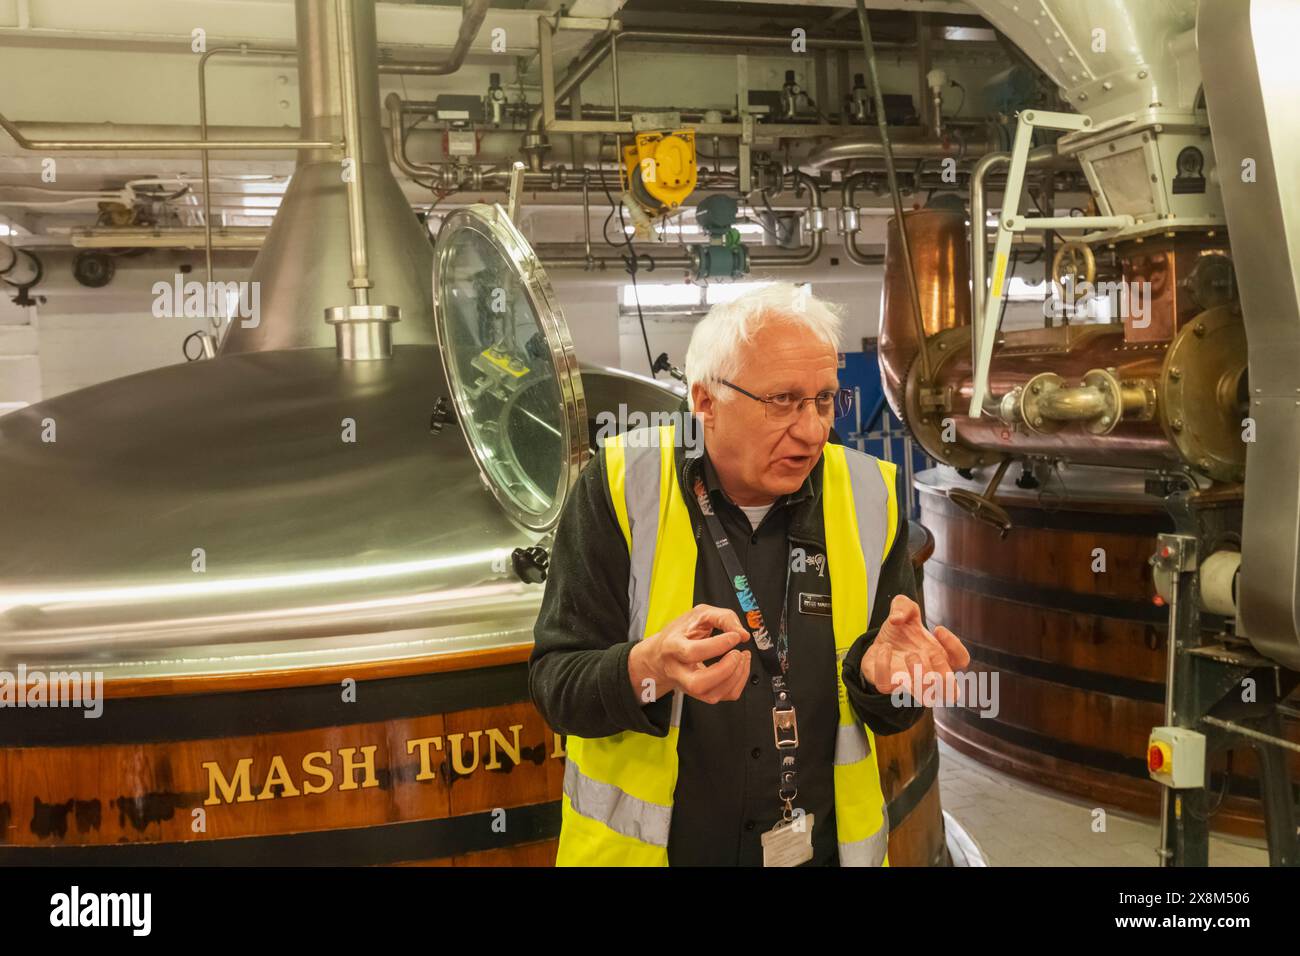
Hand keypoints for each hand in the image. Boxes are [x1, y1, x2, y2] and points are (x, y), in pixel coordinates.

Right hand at [629, 604, 750, 704]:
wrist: (663, 653)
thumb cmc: (681, 633)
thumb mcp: (699, 615)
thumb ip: (723, 618)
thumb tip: (742, 634)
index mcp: (672, 647)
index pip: (692, 652)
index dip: (718, 645)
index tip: (735, 636)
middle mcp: (677, 671)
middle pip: (698, 683)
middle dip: (725, 670)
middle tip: (737, 653)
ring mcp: (688, 685)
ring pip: (711, 695)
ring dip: (735, 677)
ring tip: (742, 658)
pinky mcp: (700, 693)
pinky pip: (723, 696)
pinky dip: (738, 683)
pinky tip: (740, 667)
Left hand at [861, 595, 969, 703]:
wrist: (878, 644)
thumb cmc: (901, 632)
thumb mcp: (904, 609)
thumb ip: (903, 606)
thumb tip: (897, 618)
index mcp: (940, 656)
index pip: (962, 661)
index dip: (955, 646)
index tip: (937, 629)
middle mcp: (929, 674)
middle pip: (951, 693)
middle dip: (942, 673)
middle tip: (927, 652)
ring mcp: (909, 682)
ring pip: (925, 698)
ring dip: (919, 675)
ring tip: (909, 654)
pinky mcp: (886, 683)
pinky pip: (886, 687)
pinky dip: (884, 666)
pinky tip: (884, 648)